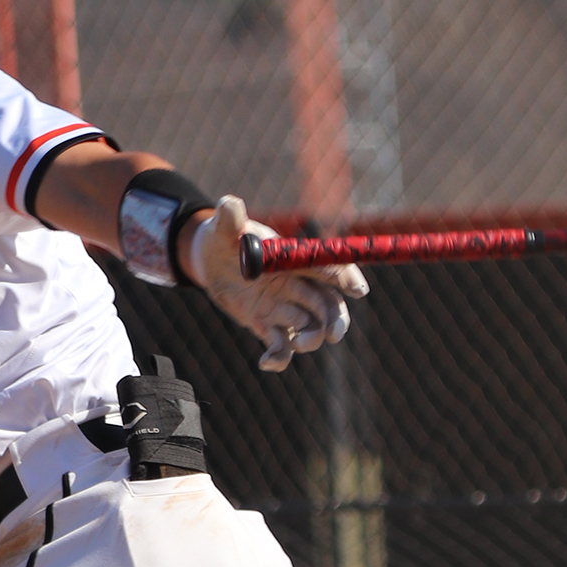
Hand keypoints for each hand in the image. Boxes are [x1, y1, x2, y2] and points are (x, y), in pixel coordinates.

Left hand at [187, 196, 367, 371]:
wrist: (208, 260)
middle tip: (334, 334)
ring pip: (309, 327)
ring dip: (311, 338)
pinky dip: (279, 357)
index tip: (358, 289)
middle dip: (336, 319)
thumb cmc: (224, 237)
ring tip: (299, 344)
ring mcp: (283, 307)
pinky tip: (266, 363)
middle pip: (327, 304)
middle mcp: (296, 284)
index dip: (346, 277)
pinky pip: (281, 346)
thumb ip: (231, 219)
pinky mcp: (266, 325)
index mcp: (295, 259)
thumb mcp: (224, 227)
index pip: (328, 267)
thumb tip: (229, 203)